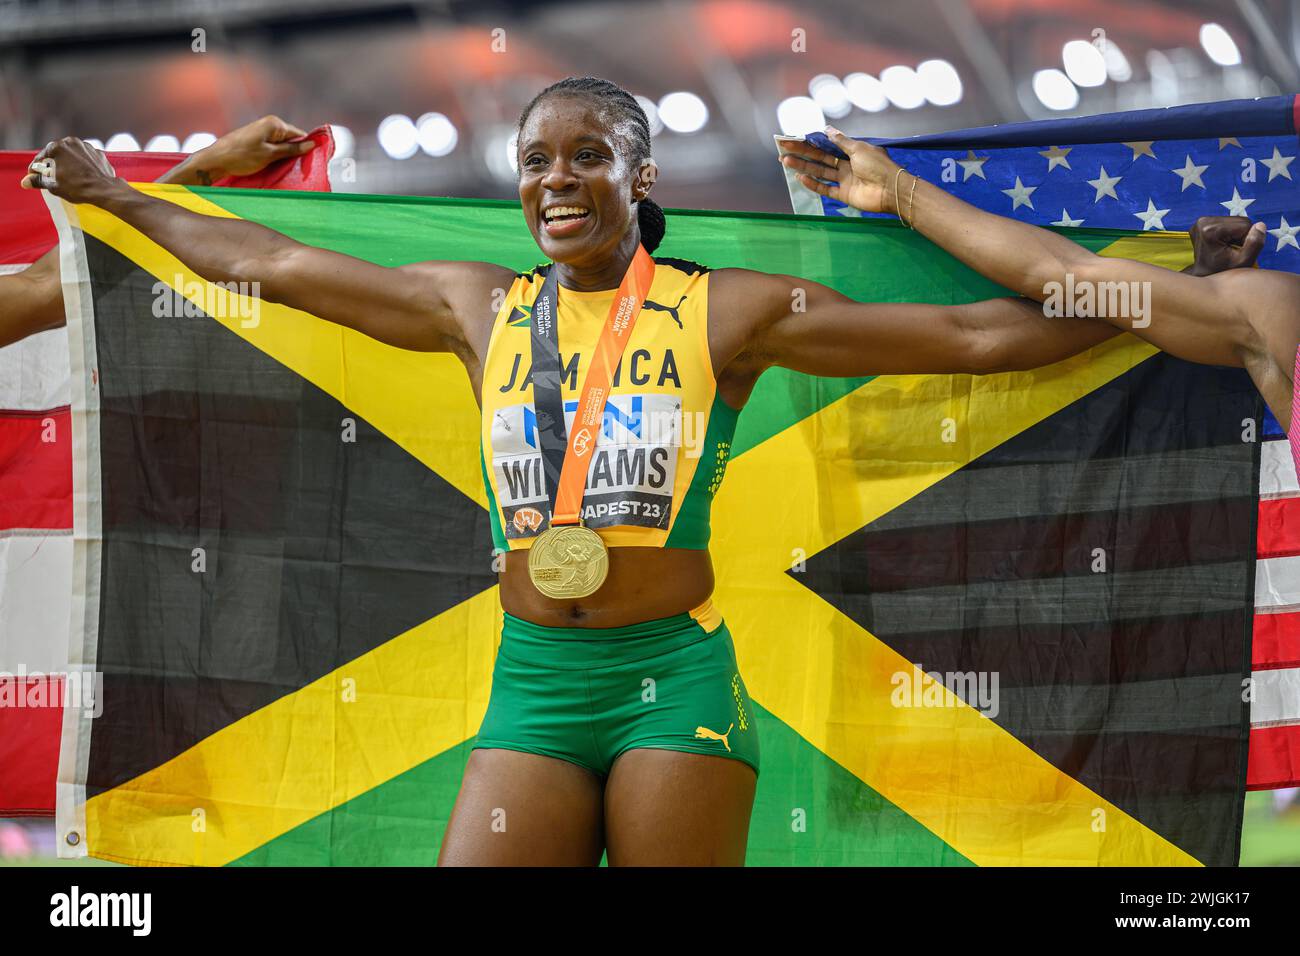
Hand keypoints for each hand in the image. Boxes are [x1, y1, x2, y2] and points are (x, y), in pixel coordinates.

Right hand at [20, 137, 119, 204]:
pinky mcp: (99, 154)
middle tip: (51, 178)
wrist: (105, 190)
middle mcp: (71, 142)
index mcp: (57, 147)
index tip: (35, 177)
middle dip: (53, 165)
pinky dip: (82, 166)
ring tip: (68, 178)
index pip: (41, 158)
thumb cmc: (78, 187)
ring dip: (68, 164)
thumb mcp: (53, 185)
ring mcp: (87, 147)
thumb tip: (26, 182)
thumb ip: (38, 181)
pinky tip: (83, 176)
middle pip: (57, 155)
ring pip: (73, 156)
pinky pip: (86, 160)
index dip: (36, 170)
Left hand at [182, 115, 314, 182]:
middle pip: (291, 139)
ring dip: (284, 156)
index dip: (306, 148)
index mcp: (275, 123)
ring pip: (282, 144)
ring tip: (284, 168)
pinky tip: (274, 165)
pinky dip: (275, 156)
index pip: (299, 134)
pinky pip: (273, 146)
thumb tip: (311, 144)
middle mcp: (269, 123)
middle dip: (295, 152)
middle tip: (298, 169)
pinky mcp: (256, 138)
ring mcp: (261, 130)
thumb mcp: (270, 155)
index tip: (310, 162)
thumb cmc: (242, 157)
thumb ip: (291, 149)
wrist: (216, 160)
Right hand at [778, 127, 900, 213]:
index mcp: (851, 152)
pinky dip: (813, 184)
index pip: (826, 146)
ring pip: (819, 172)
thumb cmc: (878, 165)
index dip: (810, 142)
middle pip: (819, 158)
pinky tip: (800, 178)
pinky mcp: (843, 194)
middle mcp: (846, 165)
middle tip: (783, 150)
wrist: (890, 190)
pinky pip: (825, 189)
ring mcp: (844, 180)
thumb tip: (827, 130)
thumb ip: (841, 141)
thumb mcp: (859, 148)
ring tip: (786, 162)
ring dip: (803, 167)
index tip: (794, 139)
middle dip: (801, 154)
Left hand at [1184, 216, 1265, 275]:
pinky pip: (1228, 222)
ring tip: (1226, 248)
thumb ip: (1255, 244)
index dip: (1246, 239)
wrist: (1203, 275)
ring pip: (1235, 221)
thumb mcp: (1242, 262)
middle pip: (1240, 221)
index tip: (1235, 252)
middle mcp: (1203, 222)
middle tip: (1231, 250)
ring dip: (1236, 235)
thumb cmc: (1221, 271)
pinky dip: (1229, 233)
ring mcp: (1201, 221)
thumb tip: (1260, 225)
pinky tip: (1222, 244)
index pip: (1245, 225)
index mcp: (1211, 230)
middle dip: (1241, 236)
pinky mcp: (1203, 222)